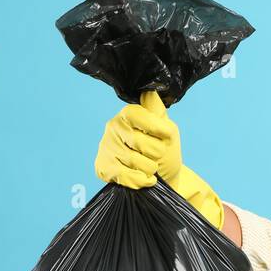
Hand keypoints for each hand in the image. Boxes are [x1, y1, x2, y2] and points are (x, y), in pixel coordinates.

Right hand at [92, 90, 224, 228]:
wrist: (163, 177)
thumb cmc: (164, 150)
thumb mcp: (168, 129)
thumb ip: (158, 112)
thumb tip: (150, 90)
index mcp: (128, 115)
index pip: (136, 114)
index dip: (154, 126)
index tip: (168, 135)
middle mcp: (113, 127)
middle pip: (138, 140)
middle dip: (156, 153)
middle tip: (157, 155)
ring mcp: (106, 147)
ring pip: (133, 160)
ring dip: (150, 168)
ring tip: (151, 167)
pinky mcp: (103, 167)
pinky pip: (125, 175)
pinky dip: (141, 180)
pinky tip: (146, 178)